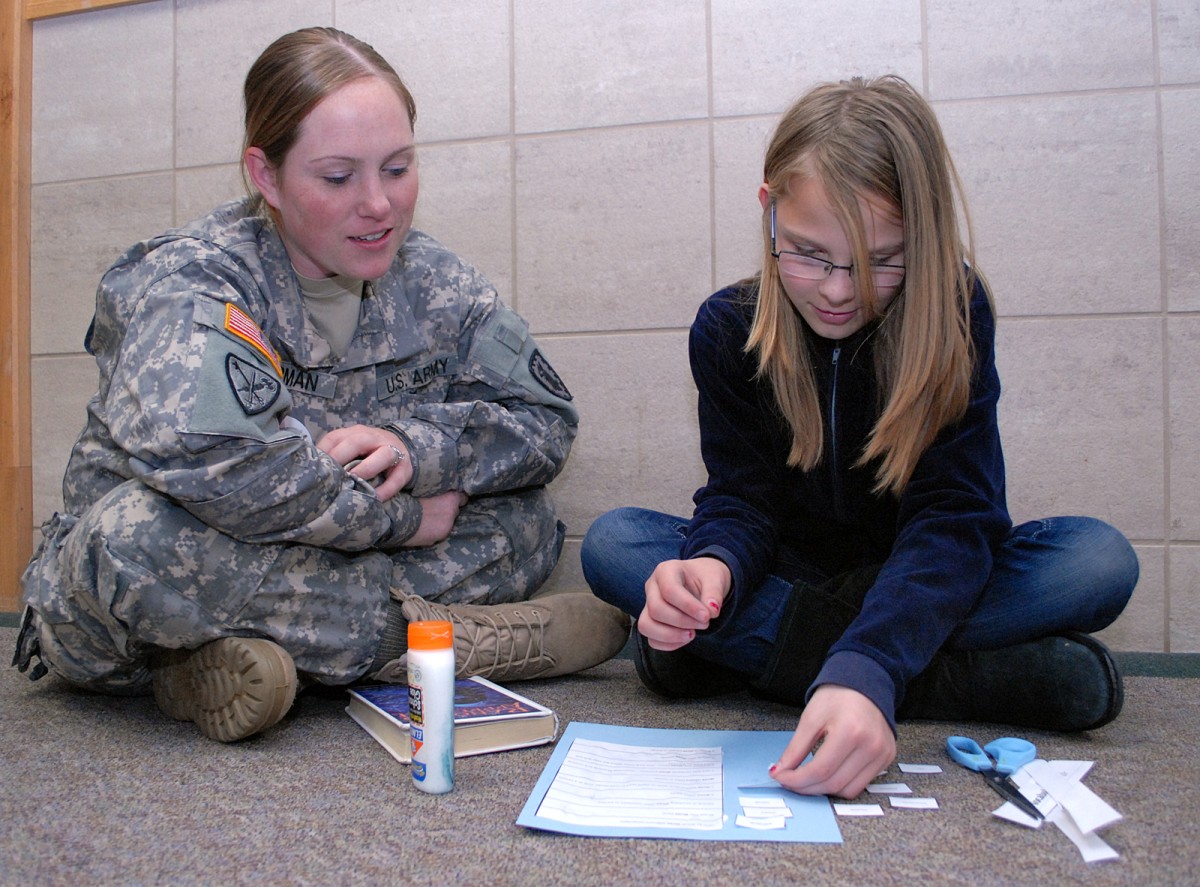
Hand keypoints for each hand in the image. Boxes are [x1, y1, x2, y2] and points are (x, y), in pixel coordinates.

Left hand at [316, 424, 411, 500]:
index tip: (313, 468)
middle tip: (331, 475)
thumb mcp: (351, 447)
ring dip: (366, 469)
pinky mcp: (405, 468)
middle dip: (342, 456)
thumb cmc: (368, 452)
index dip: (324, 452)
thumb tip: (309, 469)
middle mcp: (374, 438)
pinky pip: (396, 478)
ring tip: (354, 483)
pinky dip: (386, 489)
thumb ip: (334, 454)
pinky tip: (375, 498)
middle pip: (358, 441)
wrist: (402, 449)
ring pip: (383, 455)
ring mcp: (392, 451)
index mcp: (356, 433)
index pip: (336, 437)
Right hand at [401, 490, 468, 547]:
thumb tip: (438, 491)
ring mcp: (446, 528)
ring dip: (440, 520)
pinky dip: (433, 530)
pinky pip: (438, 532)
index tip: (448, 497)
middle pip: (454, 510)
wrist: (396, 518)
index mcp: (451, 498)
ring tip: (426, 518)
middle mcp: (452, 513)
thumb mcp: (424, 487)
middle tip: (433, 506)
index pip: (462, 497)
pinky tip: (422, 527)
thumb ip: (436, 489)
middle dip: (447, 508)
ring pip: (446, 522)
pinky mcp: (437, 539)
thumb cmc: (407, 498)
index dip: (454, 497)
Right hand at [638, 557, 730, 651]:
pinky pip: (651, 640)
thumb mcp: (715, 579)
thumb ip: (714, 593)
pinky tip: (685, 638)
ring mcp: (648, 605)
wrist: (702, 582)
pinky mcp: (650, 622)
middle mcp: (652, 587)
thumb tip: (712, 611)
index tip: (707, 616)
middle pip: (656, 609)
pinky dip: (669, 644)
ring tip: (692, 634)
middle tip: (704, 623)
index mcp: (666, 570)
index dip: (688, 606)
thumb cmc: (706, 578)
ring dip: (671, 635)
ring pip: (646, 626)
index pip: (669, 590)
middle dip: (682, 621)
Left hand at [768, 685, 895, 798]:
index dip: (796, 779)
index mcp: (850, 732)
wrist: (864, 684)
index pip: (820, 770)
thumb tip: (780, 772)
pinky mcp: (886, 759)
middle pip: (833, 783)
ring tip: (808, 778)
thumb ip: (795, 748)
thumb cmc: (837, 697)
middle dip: (807, 787)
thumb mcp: (810, 718)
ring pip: (848, 790)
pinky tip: (827, 773)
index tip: (780, 777)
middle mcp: (871, 746)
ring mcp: (882, 755)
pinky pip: (861, 784)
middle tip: (789, 780)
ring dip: (824, 790)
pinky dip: (841, 784)